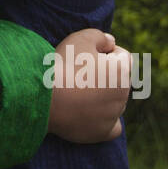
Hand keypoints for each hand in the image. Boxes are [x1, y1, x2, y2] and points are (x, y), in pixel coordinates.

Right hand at [46, 28, 130, 142]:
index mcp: (122, 70)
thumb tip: (110, 42)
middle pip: (119, 79)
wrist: (44, 97)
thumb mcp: (80, 38)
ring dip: (103, 96)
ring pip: (115, 102)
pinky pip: (114, 127)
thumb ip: (100, 36)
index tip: (85, 54)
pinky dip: (107, 121)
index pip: (122, 56)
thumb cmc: (62, 65)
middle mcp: (123, 94)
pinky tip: (94, 115)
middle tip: (78, 73)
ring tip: (77, 92)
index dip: (105, 51)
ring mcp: (114, 115)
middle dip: (104, 74)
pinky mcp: (102, 132)